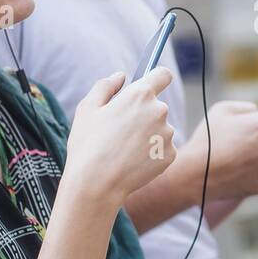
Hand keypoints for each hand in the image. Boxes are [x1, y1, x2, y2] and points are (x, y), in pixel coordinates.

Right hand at [64, 68, 175, 200]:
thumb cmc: (88, 144)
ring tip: (124, 149)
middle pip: (157, 106)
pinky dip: (151, 153)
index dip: (157, 78)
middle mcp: (159, 111)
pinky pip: (162, 149)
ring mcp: (167, 134)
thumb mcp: (87, 108)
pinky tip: (132, 161)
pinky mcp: (170, 155)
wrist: (96, 183)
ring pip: (160, 129)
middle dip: (143, 114)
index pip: (163, 74)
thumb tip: (120, 76)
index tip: (151, 84)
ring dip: (148, 135)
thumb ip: (105, 86)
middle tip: (120, 130)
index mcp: (140, 94)